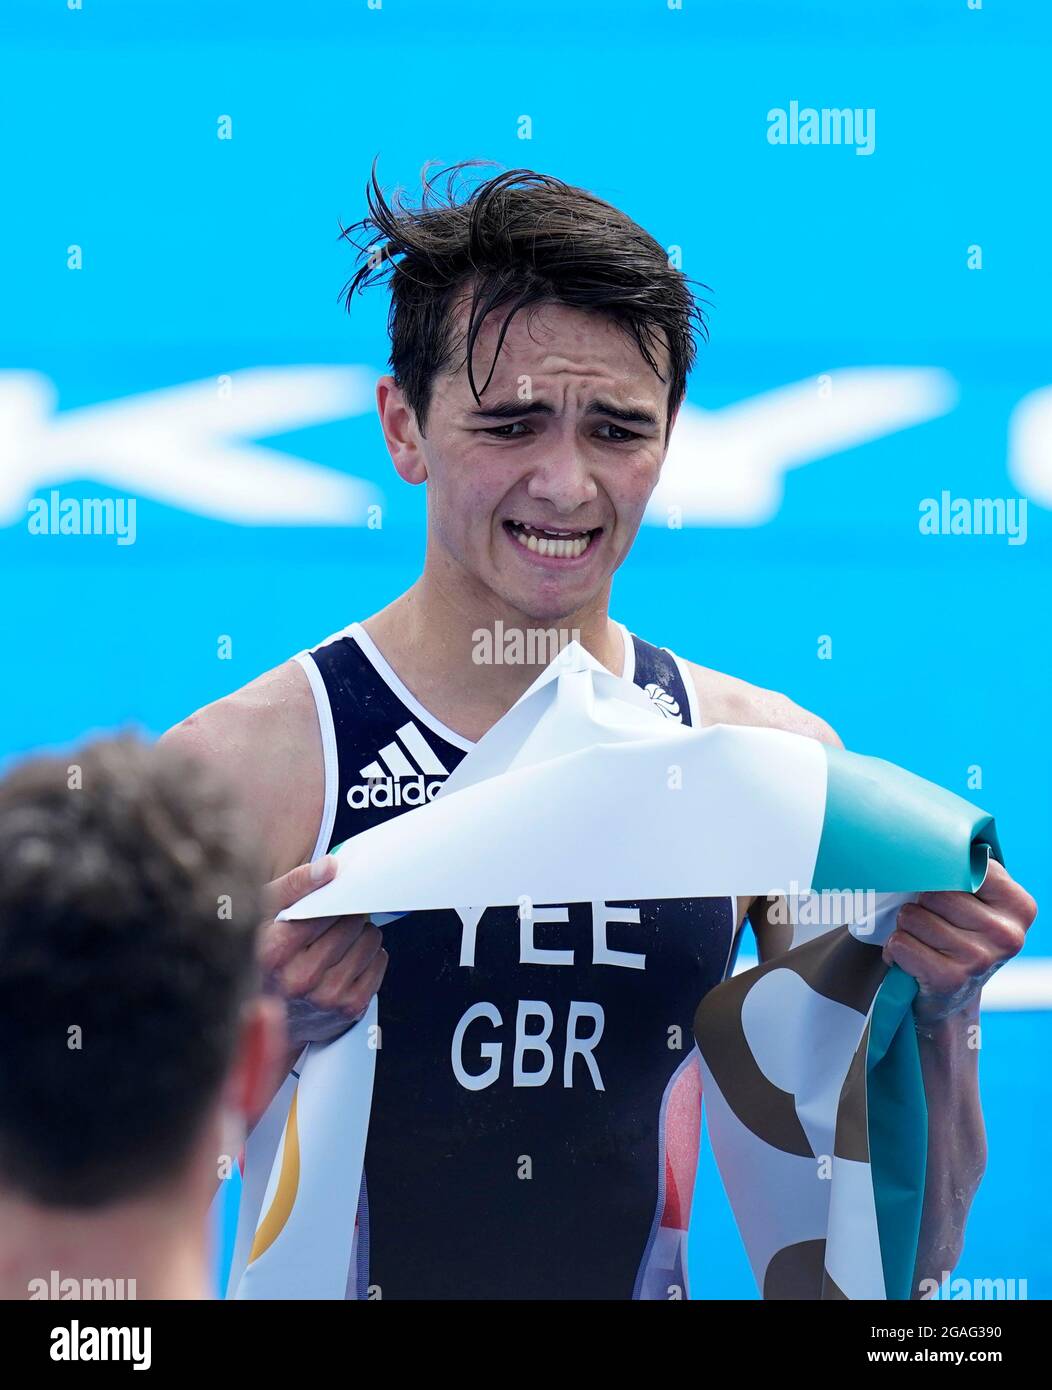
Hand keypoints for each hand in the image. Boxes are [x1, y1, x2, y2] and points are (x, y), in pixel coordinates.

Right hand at [258, 856, 388, 1050]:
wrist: (271, 1014)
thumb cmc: (268, 954)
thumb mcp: (264, 914)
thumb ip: (294, 885)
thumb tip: (331, 867)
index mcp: (271, 952)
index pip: (320, 911)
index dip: (333, 898)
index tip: (335, 893)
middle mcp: (297, 979)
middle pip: (350, 924)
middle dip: (348, 914)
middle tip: (337, 917)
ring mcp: (324, 997)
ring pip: (369, 941)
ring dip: (363, 933)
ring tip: (344, 936)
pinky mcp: (348, 1009)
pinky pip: (379, 963)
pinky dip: (372, 954)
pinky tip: (352, 956)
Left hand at [882, 860, 1036, 1024]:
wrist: (950, 999)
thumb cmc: (957, 936)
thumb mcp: (975, 903)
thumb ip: (965, 872)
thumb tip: (927, 837)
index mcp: (1019, 906)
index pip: (966, 865)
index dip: (939, 871)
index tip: (938, 884)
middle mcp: (1007, 934)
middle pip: (934, 891)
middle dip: (920, 904)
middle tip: (931, 923)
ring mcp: (980, 959)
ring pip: (913, 916)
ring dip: (906, 928)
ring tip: (922, 943)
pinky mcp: (949, 979)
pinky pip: (900, 943)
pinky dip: (895, 950)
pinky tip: (911, 960)